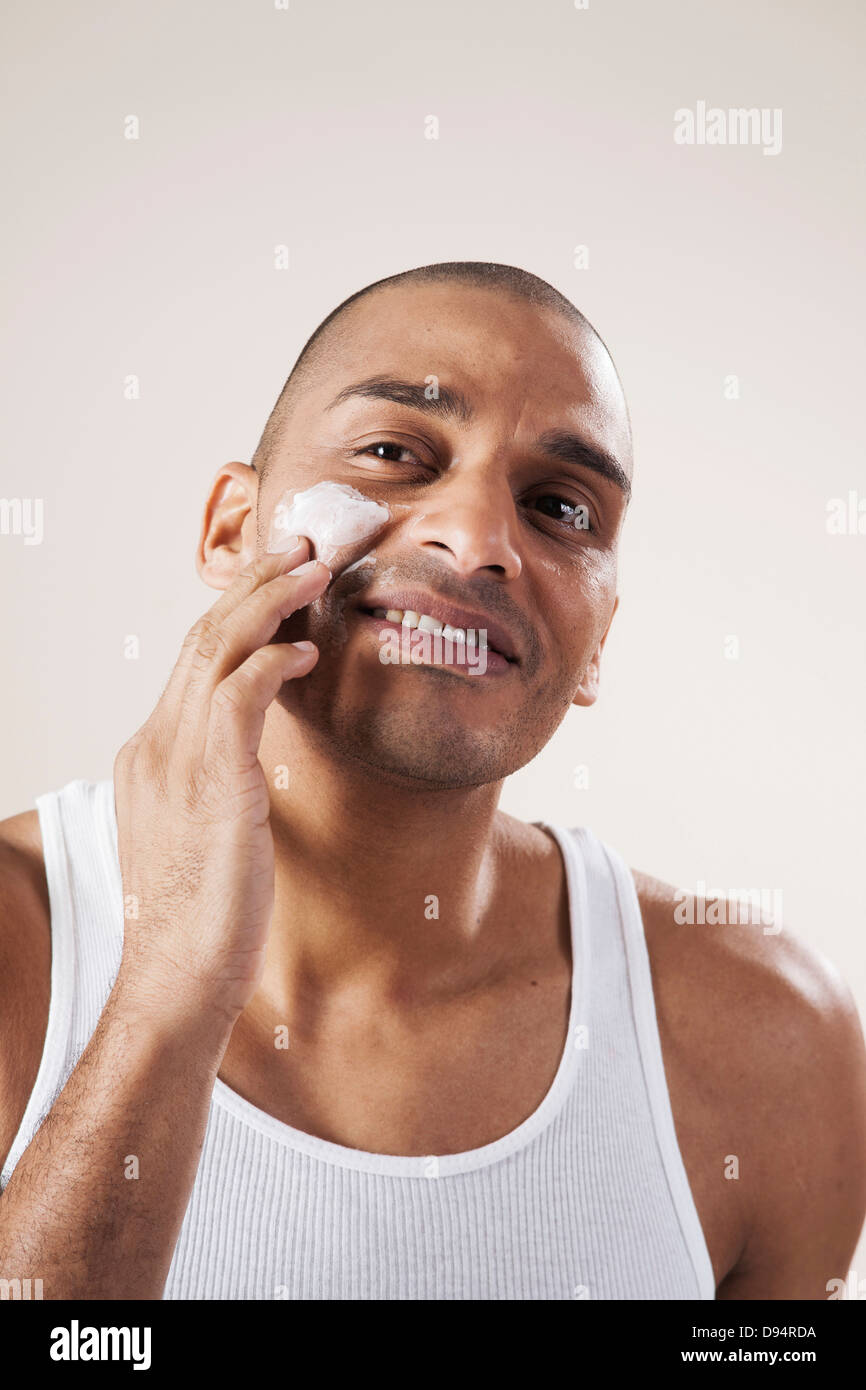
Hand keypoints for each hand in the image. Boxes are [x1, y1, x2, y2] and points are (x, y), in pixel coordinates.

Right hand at [113, 540, 328, 1026]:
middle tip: (303, 542)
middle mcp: (157, 743)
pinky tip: (306, 649)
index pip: (193, 656)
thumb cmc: (201, 911)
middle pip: (203, 636)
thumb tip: (248, 752)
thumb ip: (217, 777)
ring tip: (315, 567)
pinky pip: (238, 699)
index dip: (238, 608)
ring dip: (270, 601)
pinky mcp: (213, 785)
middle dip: (256, 582)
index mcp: (152, 749)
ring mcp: (179, 761)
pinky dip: (270, 663)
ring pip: (217, 650)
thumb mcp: (204, 826)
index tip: (280, 575)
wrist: (178, 975)